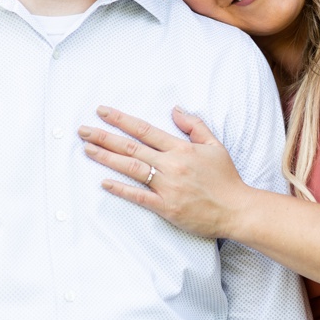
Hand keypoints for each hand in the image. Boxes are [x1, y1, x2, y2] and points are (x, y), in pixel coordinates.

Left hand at [77, 106, 247, 238]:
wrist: (237, 210)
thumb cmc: (226, 179)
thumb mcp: (214, 145)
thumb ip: (194, 126)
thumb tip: (174, 109)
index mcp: (181, 149)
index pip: (144, 130)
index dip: (121, 120)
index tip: (102, 112)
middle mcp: (171, 165)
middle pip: (131, 147)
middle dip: (104, 137)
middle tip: (82, 130)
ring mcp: (168, 186)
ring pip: (131, 168)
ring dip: (107, 158)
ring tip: (87, 149)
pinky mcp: (166, 207)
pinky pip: (139, 196)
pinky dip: (121, 189)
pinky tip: (104, 182)